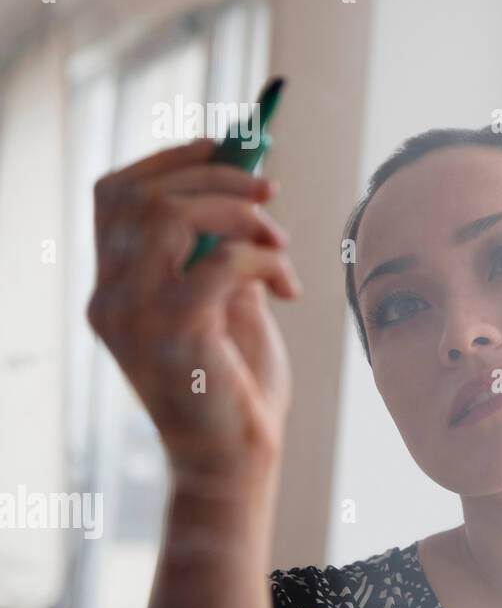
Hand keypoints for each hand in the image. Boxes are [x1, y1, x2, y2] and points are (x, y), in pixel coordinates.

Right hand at [86, 139, 300, 486]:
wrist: (234, 462)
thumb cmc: (235, 384)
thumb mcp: (226, 300)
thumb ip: (221, 245)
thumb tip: (247, 180)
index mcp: (113, 285)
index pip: (114, 194)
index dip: (172, 158)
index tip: (230, 145)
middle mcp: (109, 296)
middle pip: (139, 194)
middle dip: (216, 175)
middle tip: (272, 193)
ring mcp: (134, 315)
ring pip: (169, 214)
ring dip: (240, 212)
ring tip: (280, 242)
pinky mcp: (174, 333)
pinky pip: (220, 260)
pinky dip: (264, 258)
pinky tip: (287, 286)